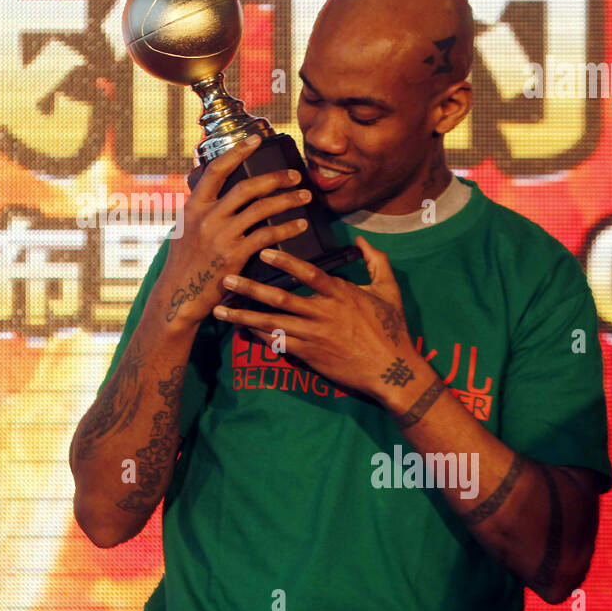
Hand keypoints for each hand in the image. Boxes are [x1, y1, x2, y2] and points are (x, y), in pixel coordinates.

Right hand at [152, 136, 312, 329]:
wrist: (178, 297)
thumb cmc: (185, 264)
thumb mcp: (186, 229)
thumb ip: (203, 210)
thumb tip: (219, 191)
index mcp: (193, 206)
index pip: (217, 170)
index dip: (238, 151)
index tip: (255, 139)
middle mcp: (206, 217)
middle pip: (247, 187)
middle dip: (275, 178)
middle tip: (295, 175)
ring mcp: (220, 236)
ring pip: (261, 209)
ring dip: (287, 200)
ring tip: (304, 196)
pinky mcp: (233, 255)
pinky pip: (266, 235)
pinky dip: (287, 228)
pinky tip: (299, 225)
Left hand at [211, 236, 436, 406]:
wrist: (392, 371)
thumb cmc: (392, 329)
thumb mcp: (390, 290)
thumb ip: (377, 261)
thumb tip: (361, 240)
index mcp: (341, 294)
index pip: (309, 274)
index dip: (285, 263)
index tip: (263, 252)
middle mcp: (323, 314)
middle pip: (281, 299)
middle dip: (250, 289)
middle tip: (225, 279)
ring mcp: (314, 336)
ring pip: (272, 323)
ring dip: (244, 315)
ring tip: (220, 308)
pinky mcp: (310, 355)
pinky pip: (279, 343)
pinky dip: (259, 336)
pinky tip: (241, 328)